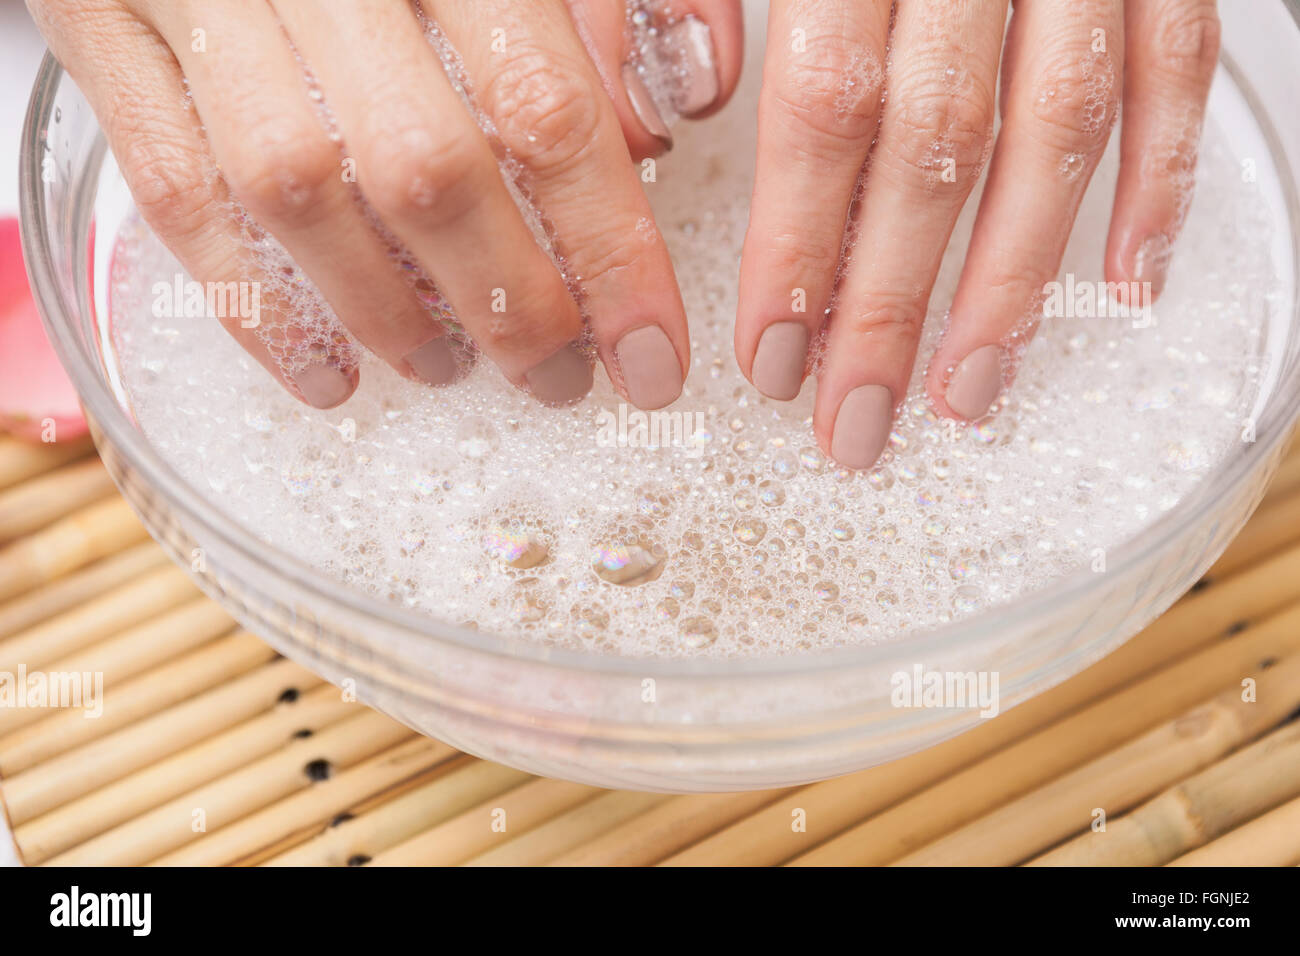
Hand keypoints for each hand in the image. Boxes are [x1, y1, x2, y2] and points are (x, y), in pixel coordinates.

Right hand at [29, 0, 742, 408]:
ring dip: (386, 312)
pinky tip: (320, 370)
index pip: (549, 109)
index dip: (609, 250)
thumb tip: (677, 113)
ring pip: (296, 187)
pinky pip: (171, 188)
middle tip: (559, 379)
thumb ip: (609, 3)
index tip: (651, 355)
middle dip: (508, 302)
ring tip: (448, 371)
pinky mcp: (105, 27)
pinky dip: (248, 301)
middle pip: (425, 167)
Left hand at [735, 0, 1218, 468]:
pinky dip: (1158, 183)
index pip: (825, 107)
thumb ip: (704, 3)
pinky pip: (1179, 68)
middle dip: (891, 305)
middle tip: (857, 415)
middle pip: (936, 149)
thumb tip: (678, 112)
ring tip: (969, 388)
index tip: (775, 357)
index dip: (800, 246)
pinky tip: (1126, 283)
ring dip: (1014, 279)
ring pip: (1061, 127)